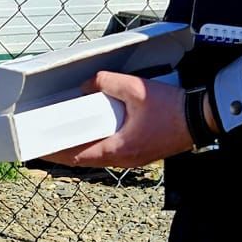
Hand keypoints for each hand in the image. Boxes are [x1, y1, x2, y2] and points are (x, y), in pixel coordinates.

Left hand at [43, 72, 193, 168]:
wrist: (201, 117)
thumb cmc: (172, 107)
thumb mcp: (135, 88)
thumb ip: (106, 82)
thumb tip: (87, 85)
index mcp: (119, 149)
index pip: (78, 156)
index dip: (56, 153)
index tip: (40, 149)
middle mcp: (125, 159)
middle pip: (86, 158)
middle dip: (66, 150)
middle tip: (48, 140)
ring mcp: (134, 159)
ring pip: (100, 156)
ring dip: (82, 147)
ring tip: (67, 135)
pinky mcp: (142, 153)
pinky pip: (113, 151)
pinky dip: (99, 144)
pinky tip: (95, 132)